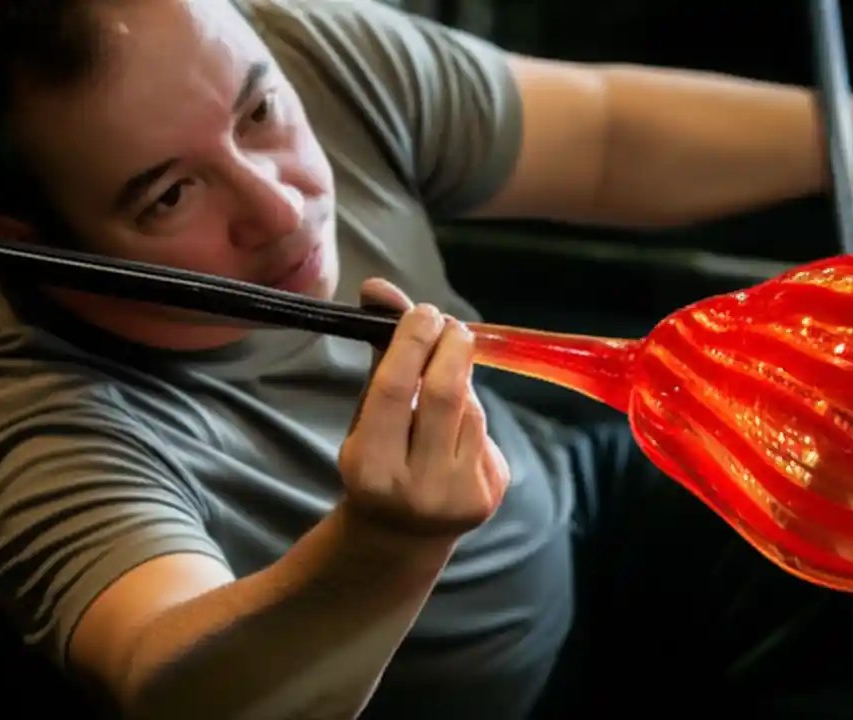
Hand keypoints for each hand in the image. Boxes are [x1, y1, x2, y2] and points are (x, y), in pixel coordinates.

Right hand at [338, 278, 510, 541]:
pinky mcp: (487, 496)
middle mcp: (414, 487)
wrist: (401, 535)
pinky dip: (472, 414)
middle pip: (443, 394)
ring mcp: (456, 496)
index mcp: (369, 467)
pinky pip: (485, 433)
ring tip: (445, 375)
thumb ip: (380, 352)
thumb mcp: (366, 415)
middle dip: (451, 347)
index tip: (423, 312)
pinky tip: (456, 422)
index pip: (394, 389)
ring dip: (461, 381)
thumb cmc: (379, 458)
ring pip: (470, 411)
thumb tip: (378, 286)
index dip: (411, 342)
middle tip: (449, 324)